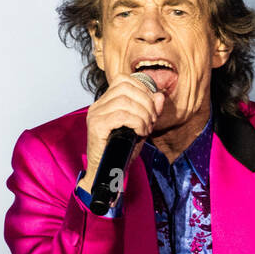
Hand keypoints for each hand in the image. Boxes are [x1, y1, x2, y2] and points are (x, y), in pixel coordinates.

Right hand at [83, 72, 165, 190]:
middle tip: (151, 120)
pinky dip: (137, 122)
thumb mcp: (140, 127)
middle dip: (146, 102)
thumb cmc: (122, 152)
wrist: (108, 173)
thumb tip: (159, 95)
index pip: (123, 80)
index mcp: (105, 102)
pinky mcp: (96, 127)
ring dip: (143, 114)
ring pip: (125, 101)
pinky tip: (140, 132)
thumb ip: (150, 111)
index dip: (143, 89)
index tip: (152, 107)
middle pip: (126, 87)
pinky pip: (121, 115)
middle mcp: (98, 106)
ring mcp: (95, 115)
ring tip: (146, 128)